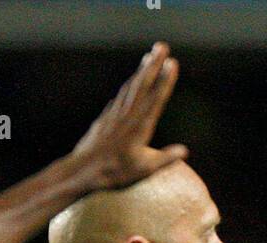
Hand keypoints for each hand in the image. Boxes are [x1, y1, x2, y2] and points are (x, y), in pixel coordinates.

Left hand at [71, 42, 186, 190]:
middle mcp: (128, 116)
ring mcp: (115, 115)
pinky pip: (120, 97)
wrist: (82, 170)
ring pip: (131, 87)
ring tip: (149, 56)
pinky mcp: (106, 118)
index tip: (173, 62)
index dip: (165, 80)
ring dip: (141, 71)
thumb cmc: (114, 173)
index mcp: (140, 126)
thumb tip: (184, 151)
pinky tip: (131, 82)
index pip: (156, 98)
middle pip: (143, 84)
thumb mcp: (143, 170)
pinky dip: (128, 86)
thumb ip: (165, 159)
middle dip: (154, 64)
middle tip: (162, 45)